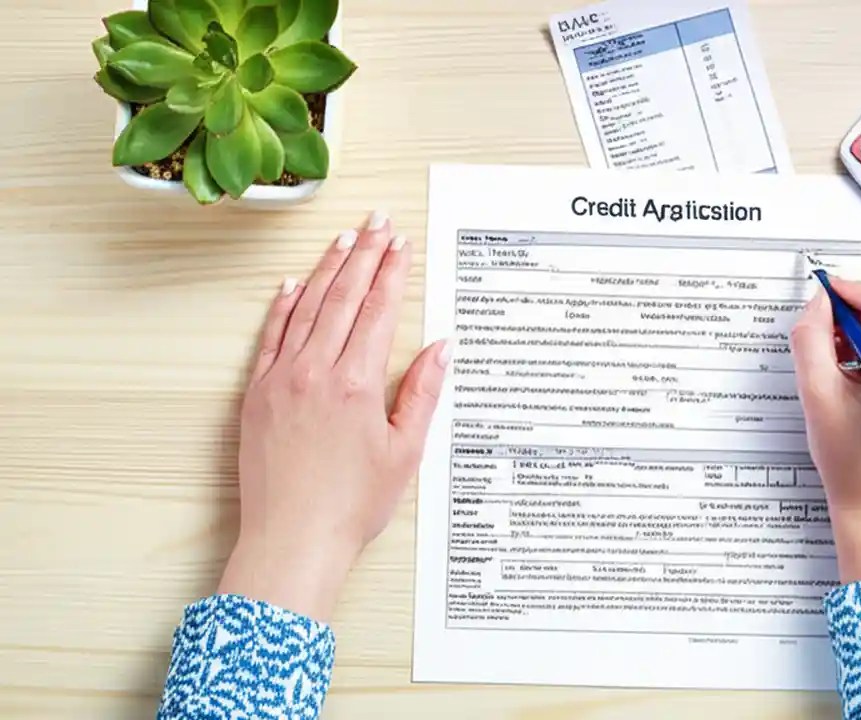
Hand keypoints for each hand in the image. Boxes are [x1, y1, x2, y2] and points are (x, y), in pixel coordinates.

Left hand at [218, 211, 449, 619]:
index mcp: (357, 384)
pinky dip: (282, 307)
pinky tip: (292, 285)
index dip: (391, 273)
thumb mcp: (404, 452)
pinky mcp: (256, 395)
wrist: (292, 541)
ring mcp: (281, 380)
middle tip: (378, 223)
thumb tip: (441, 348)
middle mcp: (315, 372)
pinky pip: (270, 337)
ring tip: (344, 240)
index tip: (401, 245)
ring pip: (305, 308)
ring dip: (326, 269)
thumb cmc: (350, 505)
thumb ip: (422, 393)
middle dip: (364, 255)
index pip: (377, 311)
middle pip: (343, 298)